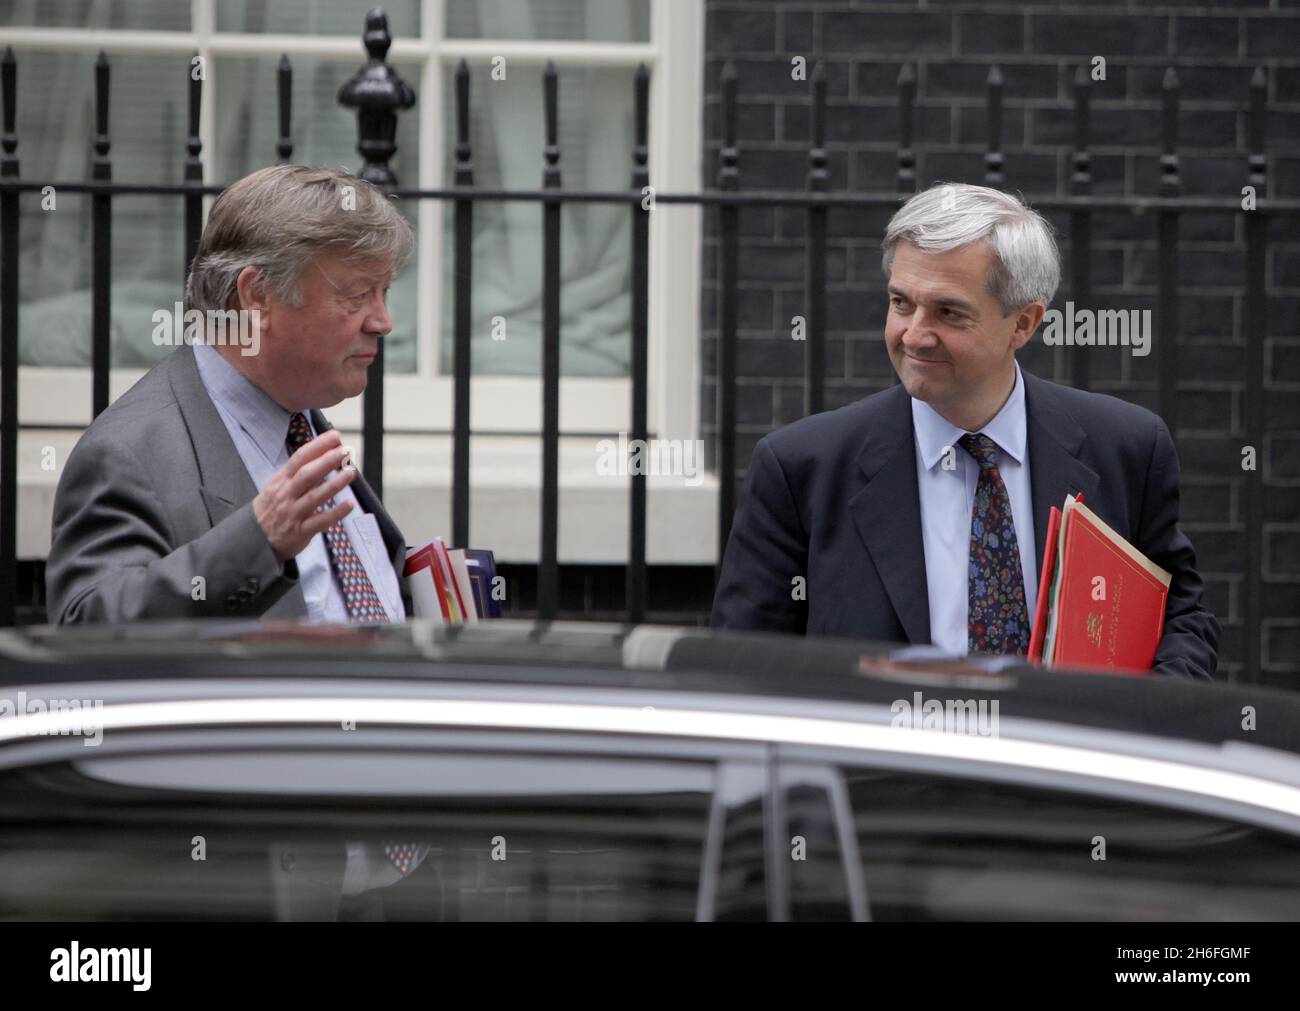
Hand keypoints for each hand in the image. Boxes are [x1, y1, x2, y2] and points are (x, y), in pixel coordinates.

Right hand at [254, 428, 356, 563]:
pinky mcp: (300, 532)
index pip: (300, 458)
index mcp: (281, 480)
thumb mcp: (278, 487)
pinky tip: (350, 504)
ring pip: (315, 496)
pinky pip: (320, 521)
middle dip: (327, 461)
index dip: (318, 446)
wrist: (253, 540)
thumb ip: (299, 474)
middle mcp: (286, 495)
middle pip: (307, 474)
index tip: (335, 436)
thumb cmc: (271, 509)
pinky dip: (336, 513)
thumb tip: (324, 458)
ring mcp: (293, 513)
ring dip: (335, 484)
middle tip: (345, 451)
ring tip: (351, 472)